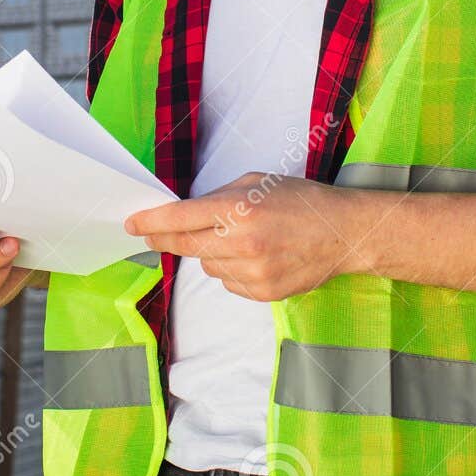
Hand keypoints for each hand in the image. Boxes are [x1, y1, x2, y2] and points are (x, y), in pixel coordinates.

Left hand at [123, 172, 355, 301]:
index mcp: (239, 210)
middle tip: (153, 235)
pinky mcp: (262, 293)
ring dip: (210, 253)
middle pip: (186, 247)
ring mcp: (253, 273)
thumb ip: (217, 198)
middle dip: (166, 240)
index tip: (132, 224)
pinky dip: (230, 270)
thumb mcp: (255, 183)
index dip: (151, 223)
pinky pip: (227, 283)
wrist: (343, 234)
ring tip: (241, 239)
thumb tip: (183, 213)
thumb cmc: (300, 201)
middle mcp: (243, 244)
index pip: (180, 219)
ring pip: (206, 266)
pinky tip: (255, 257)